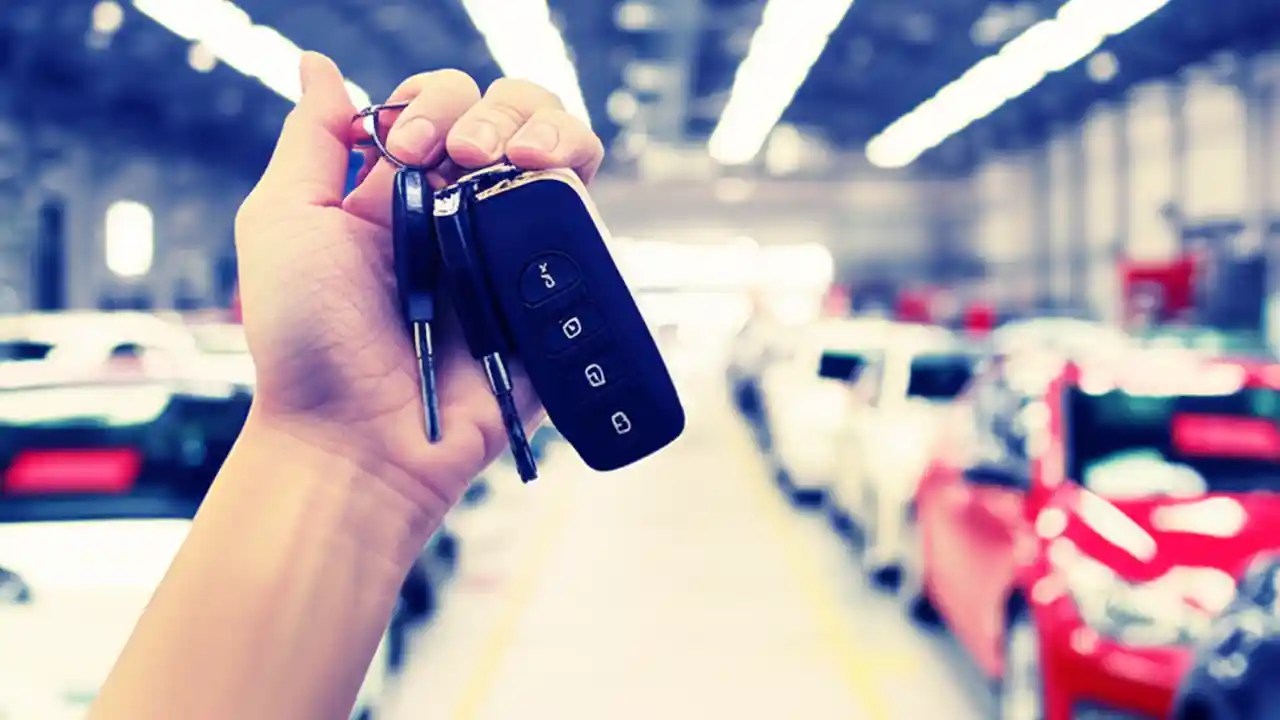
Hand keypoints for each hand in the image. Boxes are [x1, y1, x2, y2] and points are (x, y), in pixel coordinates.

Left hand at [233, 53, 604, 522]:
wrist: (361, 439)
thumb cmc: (307, 343)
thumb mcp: (283, 223)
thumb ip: (311, 140)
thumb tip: (319, 64)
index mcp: (398, 191)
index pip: (439, 103)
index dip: (432, 104)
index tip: (409, 153)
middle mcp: (460, 211)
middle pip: (507, 112)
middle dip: (493, 109)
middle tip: (463, 157)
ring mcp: (509, 250)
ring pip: (558, 149)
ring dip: (546, 125)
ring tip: (520, 157)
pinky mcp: (551, 291)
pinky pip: (584, 218)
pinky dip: (573, 179)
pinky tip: (546, 181)